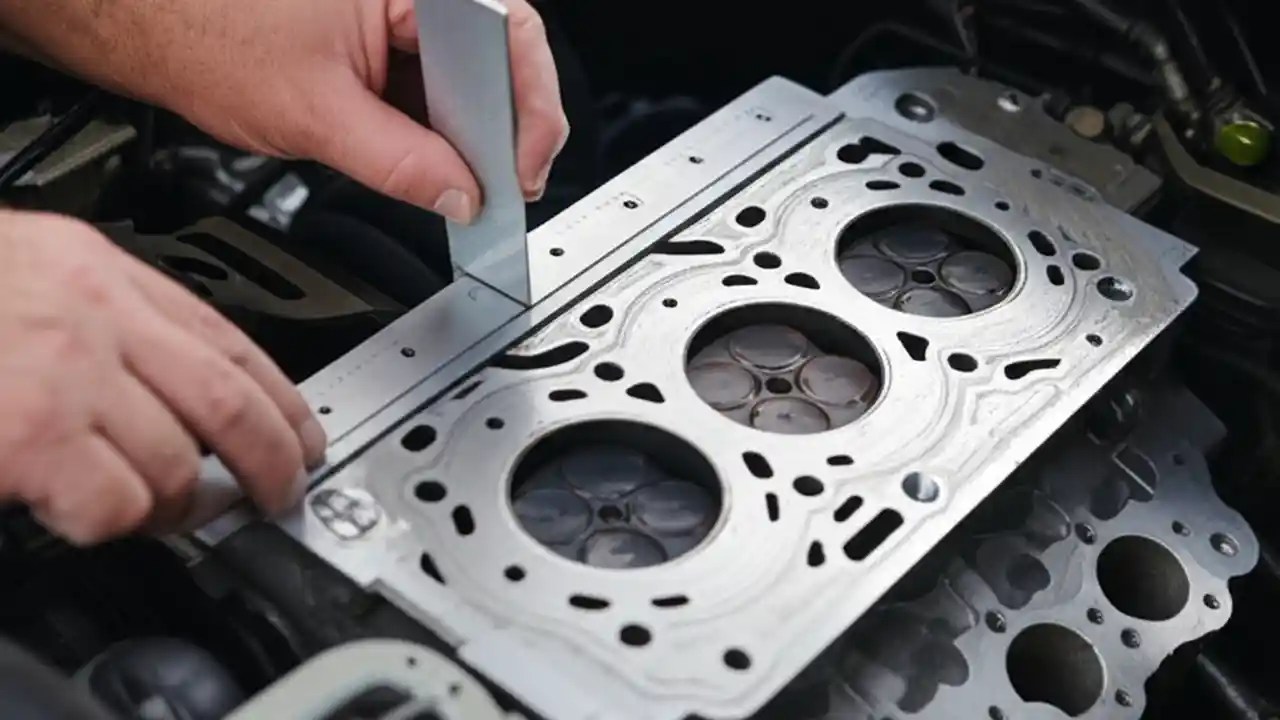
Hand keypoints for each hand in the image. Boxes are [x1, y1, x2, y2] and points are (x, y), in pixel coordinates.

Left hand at [0, 0, 568, 221]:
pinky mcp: (378, 29)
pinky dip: (432, 123)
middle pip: (498, 56)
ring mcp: (396, 6)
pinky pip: (428, 78)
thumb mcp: (316, 115)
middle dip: (500, 131)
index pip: (509, 40)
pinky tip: (426, 156)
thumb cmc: (200, 28)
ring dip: (466, 132)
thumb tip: (460, 195)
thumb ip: (400, 163)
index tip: (519, 173)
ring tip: (455, 178)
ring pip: (466, 73)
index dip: (527, 115)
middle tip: (495, 188)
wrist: (138, 18)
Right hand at [0, 211, 324, 543]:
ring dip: (180, 504)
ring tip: (166, 512)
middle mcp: (91, 312)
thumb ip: (102, 316)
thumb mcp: (27, 274)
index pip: (230, 337)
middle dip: (274, 459)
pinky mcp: (29, 434)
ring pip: (179, 462)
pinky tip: (88, 512)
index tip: (305, 431)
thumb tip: (174, 380)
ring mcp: (62, 373)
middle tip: (280, 492)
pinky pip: (115, 503)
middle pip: (232, 400)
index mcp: (95, 268)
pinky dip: (113, 522)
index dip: (284, 396)